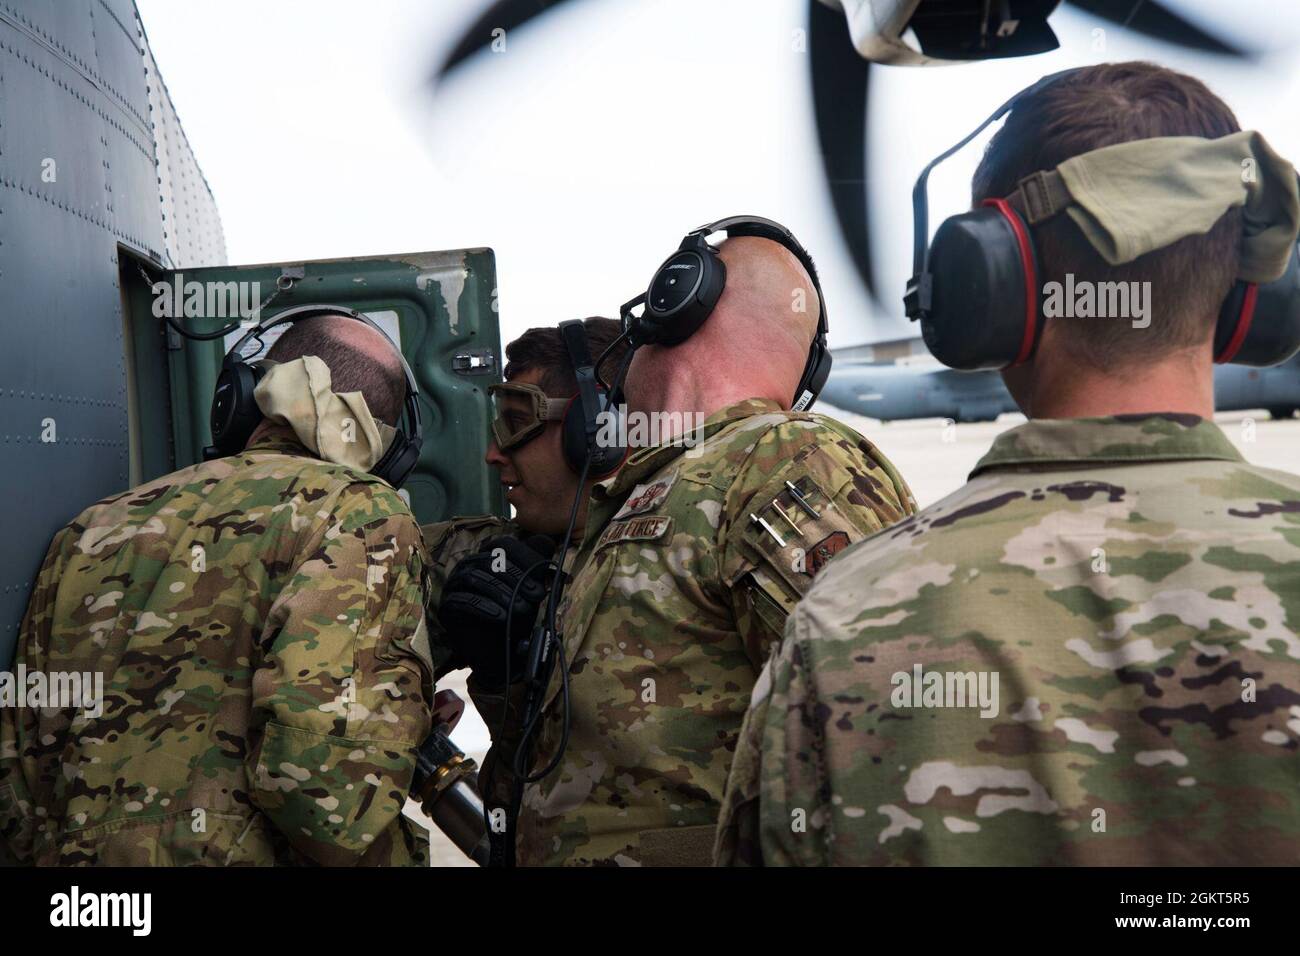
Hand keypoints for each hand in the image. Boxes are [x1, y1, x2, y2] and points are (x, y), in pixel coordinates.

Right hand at [438, 535, 556, 688]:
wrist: (501, 648)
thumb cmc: (516, 612)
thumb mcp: (530, 587)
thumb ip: (536, 564)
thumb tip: (548, 541)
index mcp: (488, 555)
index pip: (504, 544)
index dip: (526, 555)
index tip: (546, 571)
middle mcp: (468, 565)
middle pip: (490, 561)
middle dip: (517, 578)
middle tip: (538, 596)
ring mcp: (454, 585)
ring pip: (475, 578)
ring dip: (502, 593)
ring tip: (523, 609)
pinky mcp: (446, 606)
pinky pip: (462, 601)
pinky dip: (484, 608)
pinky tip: (502, 617)